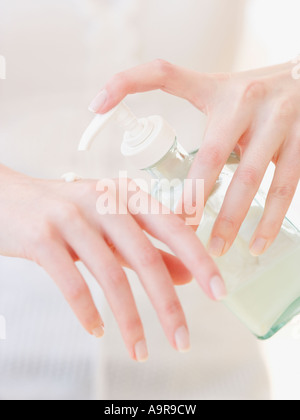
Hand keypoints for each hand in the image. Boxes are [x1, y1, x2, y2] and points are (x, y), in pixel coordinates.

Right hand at [0, 165, 223, 360]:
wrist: (10, 199)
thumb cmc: (69, 213)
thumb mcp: (113, 226)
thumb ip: (150, 248)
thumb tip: (188, 275)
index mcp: (127, 195)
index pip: (173, 227)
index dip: (199, 260)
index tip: (218, 292)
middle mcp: (103, 201)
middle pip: (145, 257)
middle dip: (168, 305)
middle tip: (182, 340)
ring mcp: (71, 218)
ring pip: (110, 275)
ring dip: (129, 320)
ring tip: (141, 350)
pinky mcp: (41, 237)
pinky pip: (70, 282)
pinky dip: (86, 312)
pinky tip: (96, 331)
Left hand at [89, 60, 299, 256]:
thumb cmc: (252, 94)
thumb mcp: (218, 92)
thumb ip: (188, 113)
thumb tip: (155, 151)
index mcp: (216, 91)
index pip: (163, 74)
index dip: (125, 82)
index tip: (95, 107)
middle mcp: (247, 101)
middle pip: (212, 156)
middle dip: (193, 199)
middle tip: (179, 233)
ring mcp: (279, 121)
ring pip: (251, 177)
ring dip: (231, 218)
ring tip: (216, 250)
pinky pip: (285, 186)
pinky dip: (271, 218)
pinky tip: (258, 243)